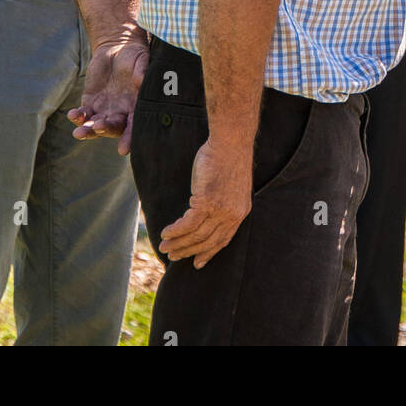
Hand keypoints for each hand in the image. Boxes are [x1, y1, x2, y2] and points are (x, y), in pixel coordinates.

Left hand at [68, 30, 148, 155]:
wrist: (117, 48)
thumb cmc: (135, 56)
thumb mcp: (141, 60)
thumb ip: (142, 71)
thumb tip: (141, 80)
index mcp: (137, 106)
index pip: (135, 126)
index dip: (130, 138)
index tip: (123, 149)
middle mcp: (121, 112)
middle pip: (113, 128)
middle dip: (106, 130)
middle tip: (99, 127)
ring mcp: (104, 110)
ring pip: (96, 126)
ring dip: (88, 130)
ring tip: (79, 133)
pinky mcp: (90, 103)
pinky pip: (83, 115)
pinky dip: (77, 117)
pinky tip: (73, 115)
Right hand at [158, 138, 252, 267]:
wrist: (230, 143)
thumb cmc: (228, 158)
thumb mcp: (231, 185)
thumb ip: (223, 200)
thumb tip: (207, 209)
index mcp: (240, 212)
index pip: (224, 239)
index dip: (209, 252)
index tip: (198, 263)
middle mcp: (232, 214)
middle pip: (208, 241)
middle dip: (189, 251)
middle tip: (173, 256)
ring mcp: (220, 209)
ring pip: (195, 235)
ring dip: (178, 243)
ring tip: (164, 246)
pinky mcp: (206, 202)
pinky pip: (187, 224)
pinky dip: (175, 231)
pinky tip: (166, 232)